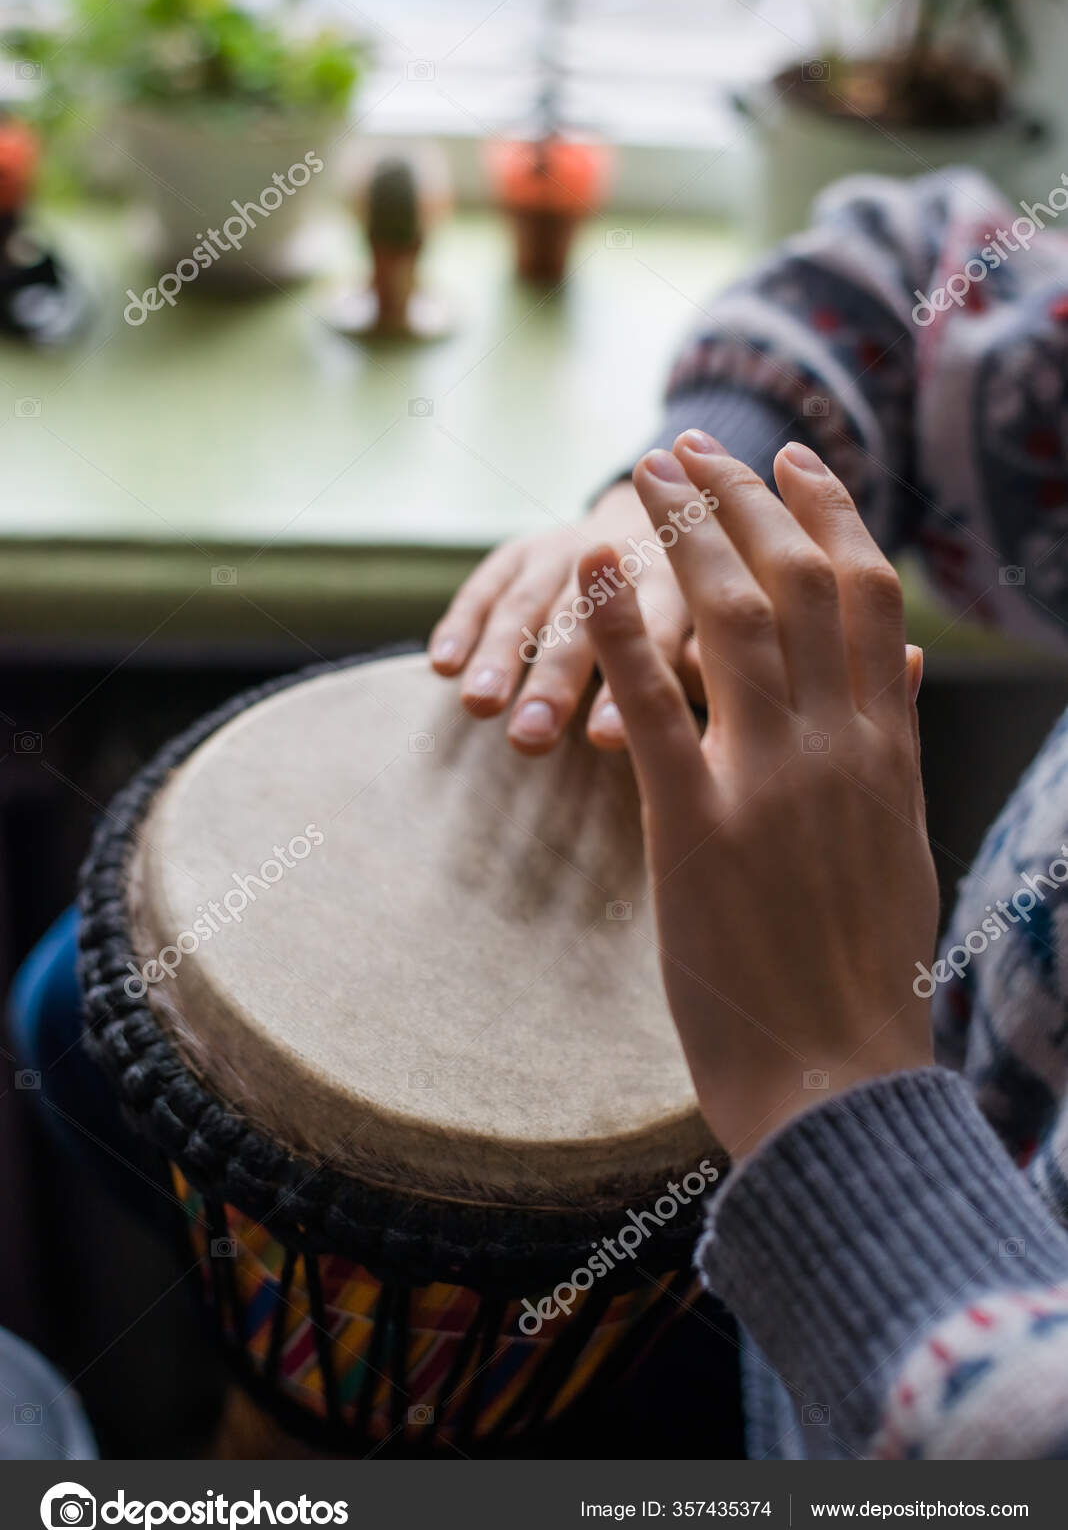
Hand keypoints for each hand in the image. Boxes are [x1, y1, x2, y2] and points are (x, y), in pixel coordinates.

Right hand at [429, 479, 702, 753]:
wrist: (666, 518)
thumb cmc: (700, 617)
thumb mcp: (719, 635)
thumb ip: (709, 670)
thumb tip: (711, 713)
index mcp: (684, 583)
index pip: (657, 631)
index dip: (631, 681)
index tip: (606, 738)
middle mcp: (622, 556)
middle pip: (584, 619)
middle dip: (554, 678)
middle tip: (530, 737)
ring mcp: (566, 550)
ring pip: (530, 603)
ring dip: (501, 654)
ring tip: (480, 707)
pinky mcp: (520, 552)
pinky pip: (486, 587)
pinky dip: (462, 625)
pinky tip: (442, 667)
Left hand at [581, 433, 936, 1159]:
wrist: (846, 1083)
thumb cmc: (867, 974)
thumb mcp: (901, 842)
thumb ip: (891, 747)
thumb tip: (896, 669)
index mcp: (886, 746)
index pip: (868, 595)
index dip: (828, 512)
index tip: (791, 459)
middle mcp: (840, 745)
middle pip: (797, 581)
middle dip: (742, 498)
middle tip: (690, 446)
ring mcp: (772, 781)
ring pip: (735, 619)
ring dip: (686, 532)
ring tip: (643, 474)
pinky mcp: (699, 829)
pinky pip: (659, 706)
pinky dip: (618, 628)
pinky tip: (587, 567)